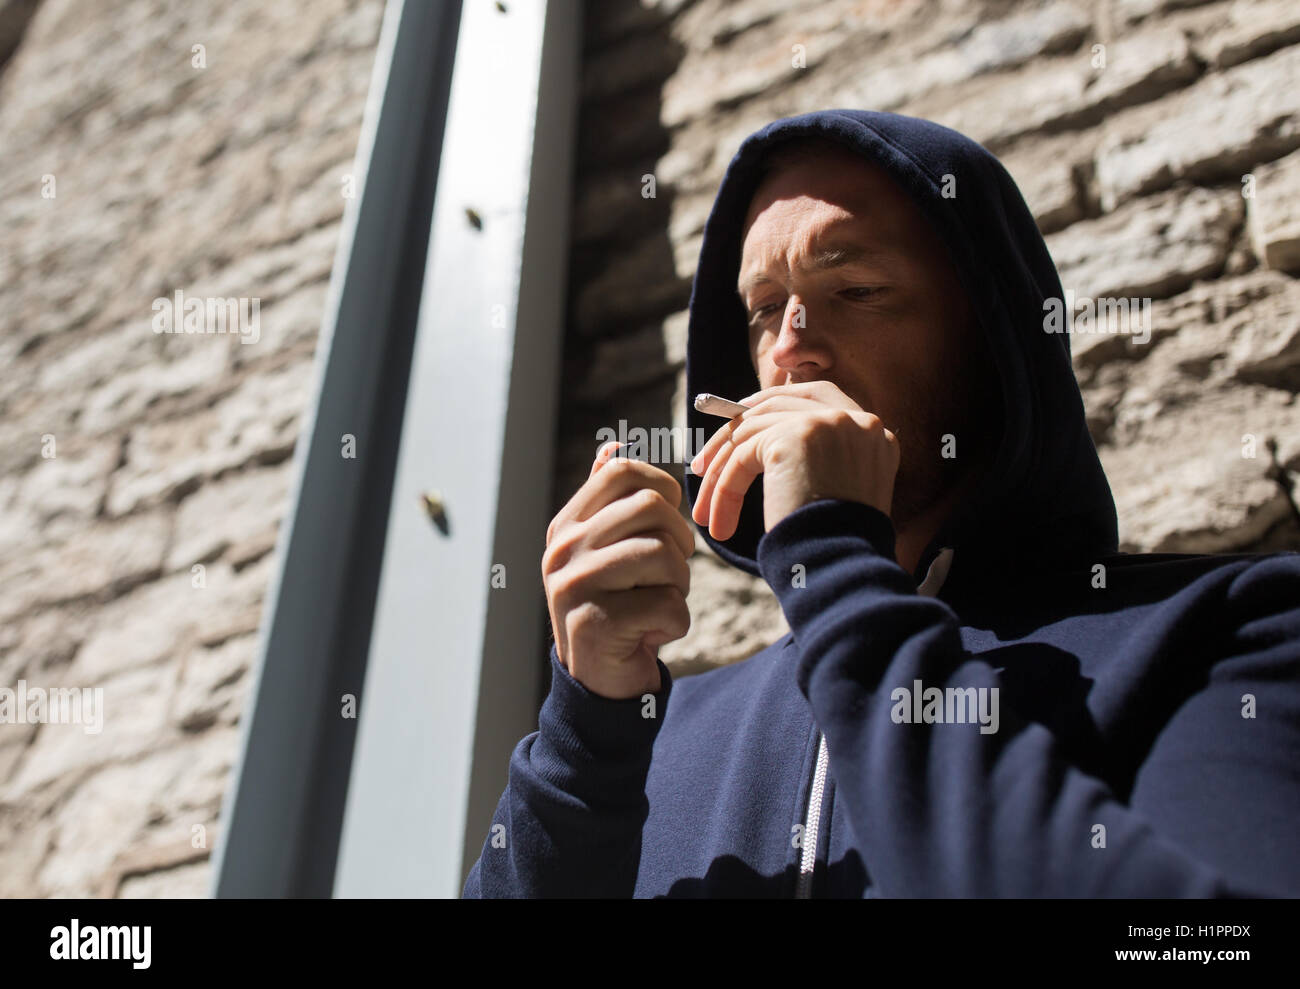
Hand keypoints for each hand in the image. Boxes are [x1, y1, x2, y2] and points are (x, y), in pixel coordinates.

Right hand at [542, 441, 694, 699]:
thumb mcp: (606, 550)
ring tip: (659, 605)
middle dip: (678, 542)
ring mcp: (575, 586)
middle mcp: (563, 550)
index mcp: (566, 526)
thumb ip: (608, 501)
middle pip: (651, 508)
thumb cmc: (614, 606)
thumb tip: (613, 445)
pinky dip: (675, 624)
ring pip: (663, 556)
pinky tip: (652, 635)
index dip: (661, 490)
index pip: (622, 470)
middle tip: (669, 574)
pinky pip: (668, 606)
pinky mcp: (597, 625)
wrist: (598, 681)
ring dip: (679, 585)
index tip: (664, 525)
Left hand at [689, 380, 898, 540]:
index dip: (773, 403)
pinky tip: (718, 523)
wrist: (846, 567)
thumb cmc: (840, 548)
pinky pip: (742, 457)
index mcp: (872, 431)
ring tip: (705, 513)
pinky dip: (724, 490)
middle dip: (734, 432)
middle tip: (704, 464)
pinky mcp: (795, 437)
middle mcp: (854, 420)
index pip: (817, 396)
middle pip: (777, 406)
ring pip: (752, 435)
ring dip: (720, 475)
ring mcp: (826, 423)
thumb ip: (820, 462)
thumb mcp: (840, 493)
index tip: (742, 418)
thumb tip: (766, 451)